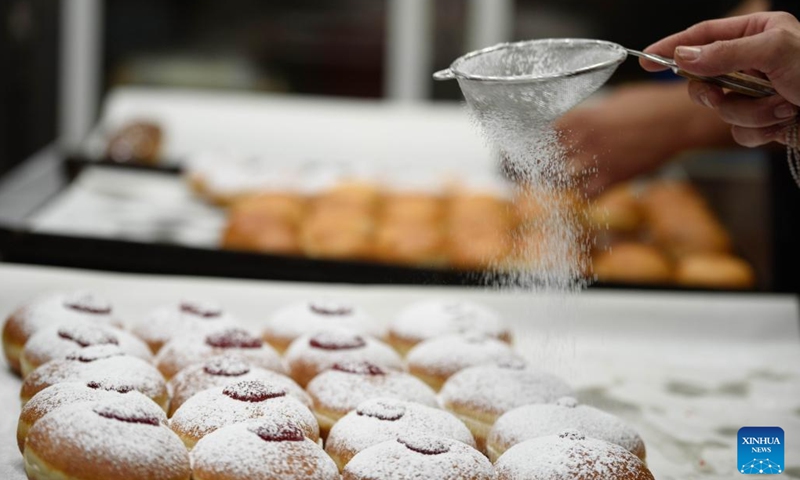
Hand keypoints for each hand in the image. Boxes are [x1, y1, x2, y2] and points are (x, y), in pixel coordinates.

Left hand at [555, 82, 733, 195]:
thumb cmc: (650, 105)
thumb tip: (578, 124)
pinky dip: (585, 194)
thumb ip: (591, 115)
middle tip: (546, 168)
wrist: (678, 120)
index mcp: (581, 117)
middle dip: (547, 164)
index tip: (542, 147)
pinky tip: (588, 189)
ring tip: (565, 180)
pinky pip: (588, 195)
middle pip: (550, 159)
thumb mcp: (613, 102)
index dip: (543, 142)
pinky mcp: (614, 177)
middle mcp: (584, 139)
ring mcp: (598, 160)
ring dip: (563, 181)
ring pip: (564, 179)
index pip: (546, 134)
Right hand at [642, 11, 799, 147]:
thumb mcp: (774, 52)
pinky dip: (760, 130)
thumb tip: (684, 56)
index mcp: (756, 35)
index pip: (702, 37)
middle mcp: (752, 63)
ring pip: (721, 110)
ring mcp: (755, 93)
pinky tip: (785, 121)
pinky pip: (738, 132)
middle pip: (704, 78)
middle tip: (719, 94)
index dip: (672, 47)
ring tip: (782, 106)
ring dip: (750, 113)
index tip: (646, 58)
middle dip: (715, 92)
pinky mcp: (761, 120)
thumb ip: (725, 54)